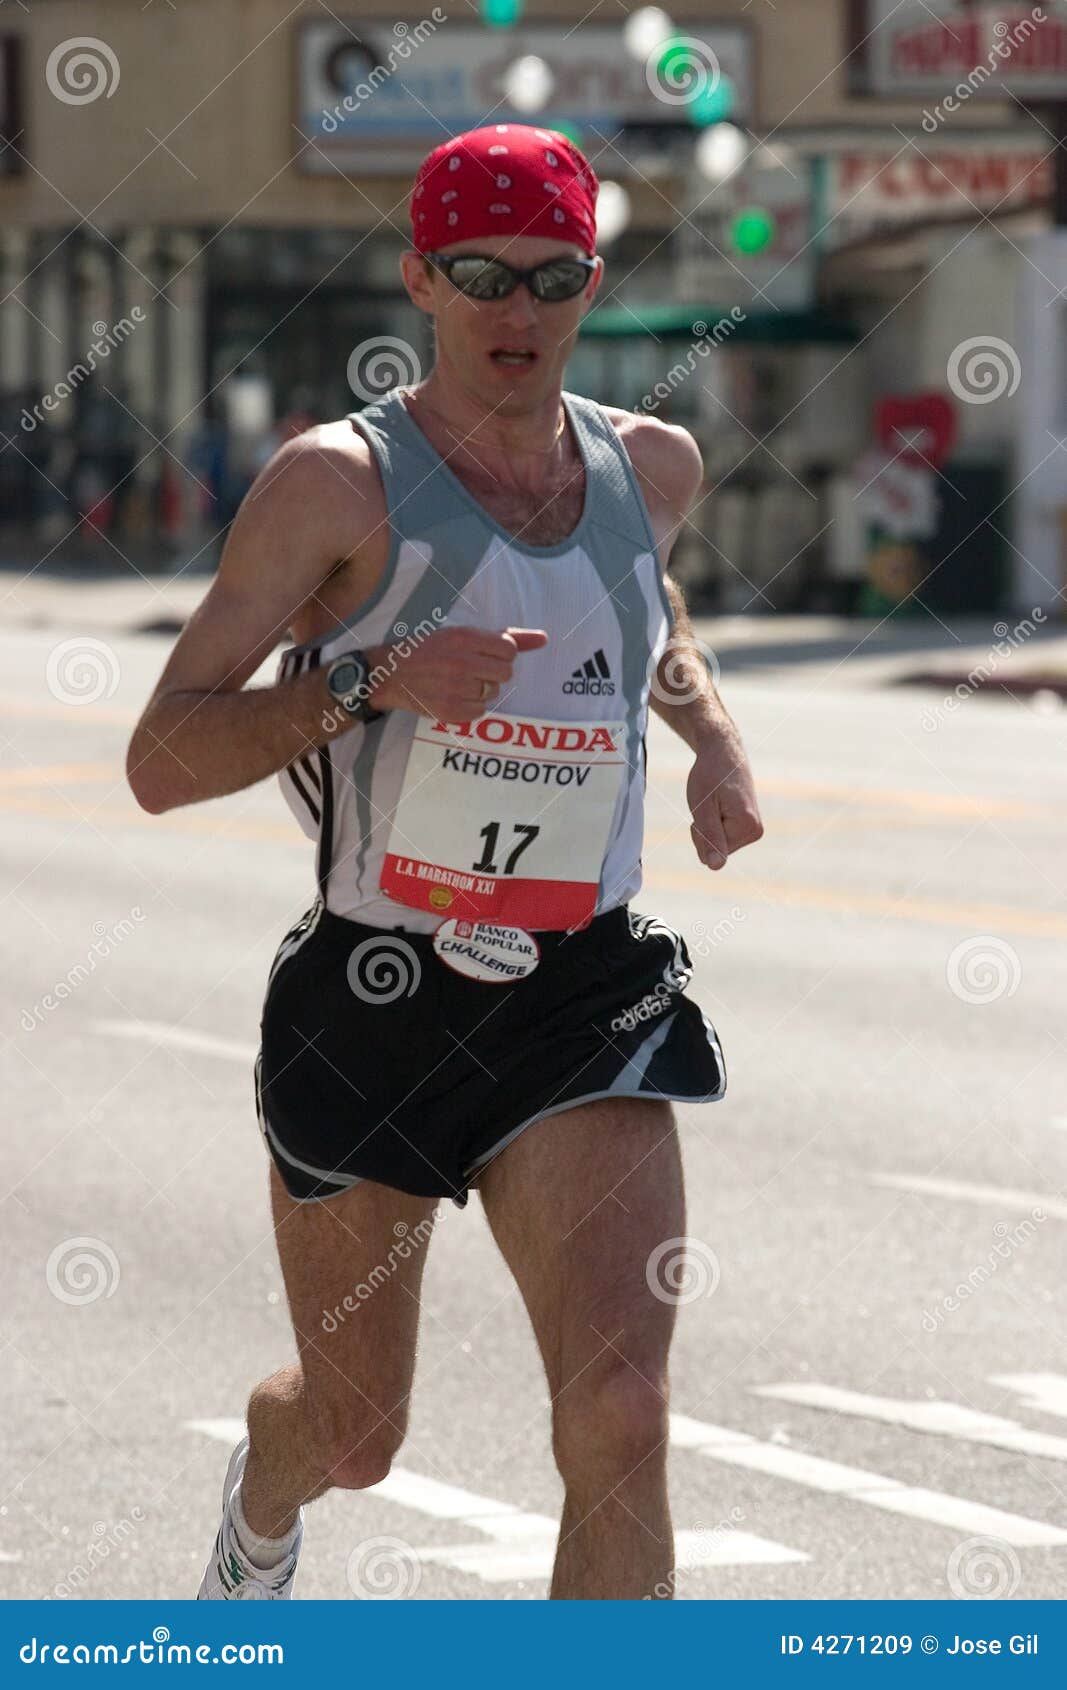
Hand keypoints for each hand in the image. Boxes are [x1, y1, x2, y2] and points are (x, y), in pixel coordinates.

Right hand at [366, 625, 547, 720]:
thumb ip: (507, 636)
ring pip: (493, 693)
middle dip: (494, 673)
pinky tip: (454, 697)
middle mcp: (460, 662)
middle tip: (472, 670)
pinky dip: (470, 707)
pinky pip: (480, 712)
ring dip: (481, 690)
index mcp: (464, 637)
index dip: (501, 654)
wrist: (390, 673)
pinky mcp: (449, 710)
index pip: (509, 649)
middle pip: (505, 673)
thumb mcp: (463, 634)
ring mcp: (454, 688)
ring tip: (459, 683)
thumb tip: (544, 639)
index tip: (485, 655)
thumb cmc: (430, 650)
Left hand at [686, 738, 762, 869]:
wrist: (724, 753)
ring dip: (708, 825)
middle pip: (715, 851)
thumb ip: (709, 838)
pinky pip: (721, 838)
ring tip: (715, 802)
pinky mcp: (749, 827)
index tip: (708, 805)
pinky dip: (714, 823)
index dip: (699, 831)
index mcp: (748, 827)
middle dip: (703, 830)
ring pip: (717, 845)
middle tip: (710, 802)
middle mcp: (756, 832)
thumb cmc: (710, 776)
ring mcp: (754, 830)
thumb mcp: (702, 807)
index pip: (709, 852)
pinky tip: (720, 805)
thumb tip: (715, 867)